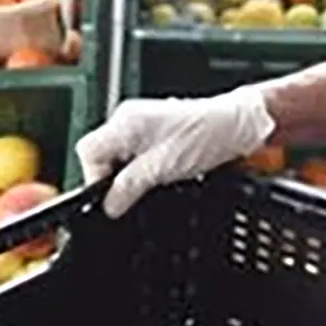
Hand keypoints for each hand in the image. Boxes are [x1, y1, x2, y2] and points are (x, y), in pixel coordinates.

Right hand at [74, 89, 276, 216]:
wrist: (238, 125)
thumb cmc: (209, 135)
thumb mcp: (163, 169)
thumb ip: (129, 186)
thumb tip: (109, 205)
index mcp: (126, 122)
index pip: (87, 152)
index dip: (95, 179)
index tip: (113, 197)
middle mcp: (128, 119)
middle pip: (100, 156)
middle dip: (114, 179)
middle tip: (138, 189)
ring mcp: (141, 125)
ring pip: (117, 158)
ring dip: (130, 175)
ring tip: (156, 179)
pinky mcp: (154, 133)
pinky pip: (133, 155)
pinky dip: (141, 170)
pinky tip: (160, 174)